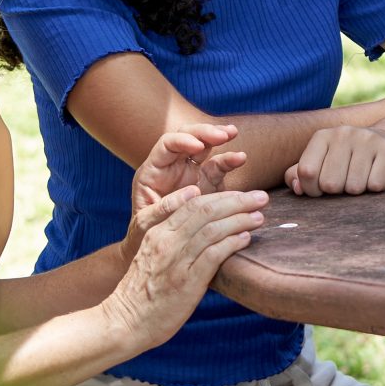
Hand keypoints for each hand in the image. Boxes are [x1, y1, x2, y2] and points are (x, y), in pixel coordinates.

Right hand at [102, 184, 266, 348]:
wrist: (124, 322)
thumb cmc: (143, 292)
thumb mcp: (153, 257)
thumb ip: (176, 241)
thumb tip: (209, 232)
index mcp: (158, 232)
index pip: (194, 204)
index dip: (222, 196)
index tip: (243, 195)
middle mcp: (166, 242)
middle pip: (206, 211)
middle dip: (238, 201)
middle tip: (261, 198)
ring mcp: (176, 261)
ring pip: (212, 229)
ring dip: (240, 220)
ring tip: (259, 217)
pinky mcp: (186, 282)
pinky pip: (213, 255)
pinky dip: (232, 243)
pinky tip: (246, 238)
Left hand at [126, 122, 246, 263]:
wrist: (155, 252)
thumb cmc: (143, 237)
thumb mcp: (147, 223)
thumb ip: (164, 207)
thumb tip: (191, 192)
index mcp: (153, 172)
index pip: (167, 145)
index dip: (183, 141)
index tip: (198, 146)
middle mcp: (171, 167)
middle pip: (187, 137)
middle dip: (204, 133)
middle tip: (222, 135)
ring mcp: (190, 173)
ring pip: (204, 146)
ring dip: (218, 136)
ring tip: (233, 133)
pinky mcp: (207, 183)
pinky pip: (219, 167)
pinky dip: (230, 160)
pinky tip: (241, 157)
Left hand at [288, 123, 384, 196]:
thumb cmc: (348, 158)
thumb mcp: (322, 161)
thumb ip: (300, 174)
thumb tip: (297, 188)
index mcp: (322, 136)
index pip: (307, 172)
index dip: (312, 190)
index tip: (322, 189)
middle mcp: (344, 133)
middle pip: (330, 184)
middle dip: (338, 192)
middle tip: (346, 181)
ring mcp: (368, 139)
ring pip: (354, 188)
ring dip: (358, 191)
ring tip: (363, 176)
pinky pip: (376, 185)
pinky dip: (376, 188)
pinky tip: (377, 174)